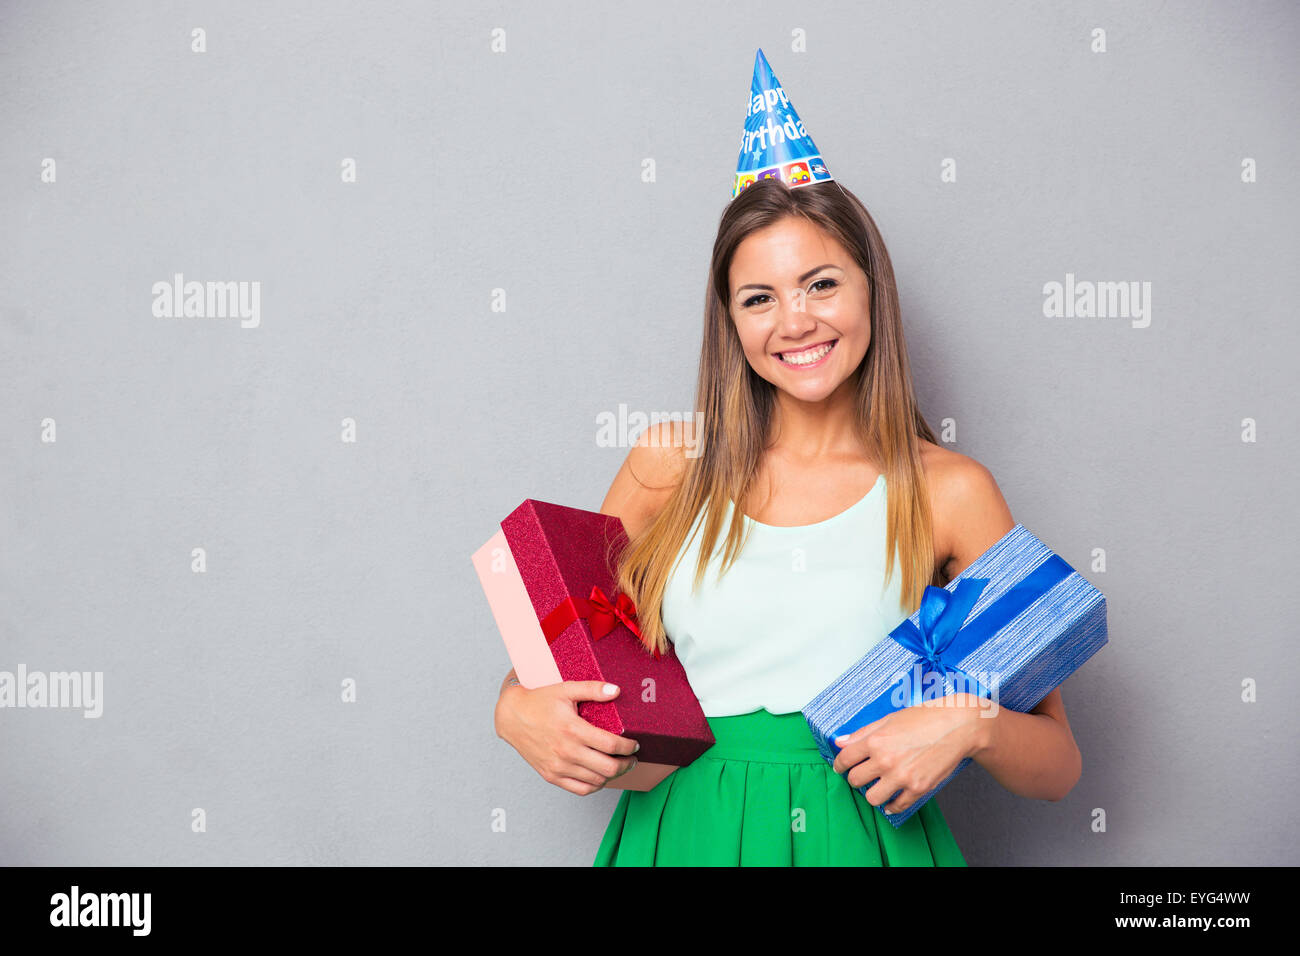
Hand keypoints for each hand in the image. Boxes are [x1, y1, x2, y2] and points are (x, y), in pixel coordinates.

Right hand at [495, 679, 639, 795]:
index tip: (635, 744)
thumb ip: (592, 689)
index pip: (611, 745)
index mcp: (572, 729)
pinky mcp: (551, 775)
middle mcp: (566, 751)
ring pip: (596, 781)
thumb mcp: (566, 689)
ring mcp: (558, 766)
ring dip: (614, 775)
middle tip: (633, 758)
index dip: (629, 747)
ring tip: (620, 766)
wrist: (512, 717)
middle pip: (608, 768)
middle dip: (627, 764)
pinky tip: (601, 777)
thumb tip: (617, 690)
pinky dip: (595, 786)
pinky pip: (580, 789)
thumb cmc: (539, 700)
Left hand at [830, 693, 985, 816]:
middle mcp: (886, 760)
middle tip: (862, 775)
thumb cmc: (924, 718)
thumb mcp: (889, 719)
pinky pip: (896, 806)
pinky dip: (891, 805)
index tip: (840, 767)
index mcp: (876, 741)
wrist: (957, 727)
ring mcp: (902, 777)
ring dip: (872, 793)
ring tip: (877, 786)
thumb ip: (862, 733)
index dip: (839, 764)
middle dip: (855, 778)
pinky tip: (892, 799)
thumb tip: (839, 742)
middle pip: (855, 780)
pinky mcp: (918, 788)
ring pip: (872, 798)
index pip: (845, 759)